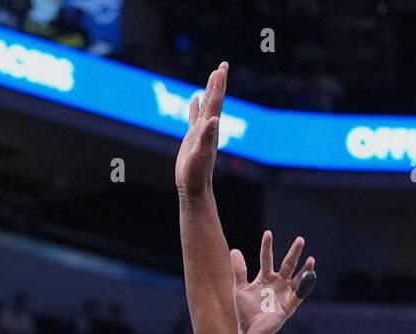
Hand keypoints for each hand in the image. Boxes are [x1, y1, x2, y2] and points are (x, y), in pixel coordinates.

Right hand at [174, 62, 227, 198]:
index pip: (215, 102)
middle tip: (222, 65)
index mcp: (210, 129)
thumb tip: (214, 120)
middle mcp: (208, 127)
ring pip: (205, 105)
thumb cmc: (196, 174)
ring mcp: (200, 131)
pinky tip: (194, 99)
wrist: (194, 187)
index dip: (218, 85)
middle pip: (214, 100)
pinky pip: (194, 117)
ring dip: (209, 90)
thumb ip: (207, 137)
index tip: (221, 68)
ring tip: (213, 76)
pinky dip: (195, 107)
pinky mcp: (192, 137)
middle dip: (217, 82)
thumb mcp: (201, 154)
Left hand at [229, 230, 315, 333]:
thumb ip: (239, 270)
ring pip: (297, 278)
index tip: (268, 233)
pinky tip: (310, 277)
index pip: (267, 258)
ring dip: (304, 269)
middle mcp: (277, 283)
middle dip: (294, 253)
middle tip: (300, 239)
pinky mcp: (289, 305)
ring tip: (311, 259)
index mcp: (265, 278)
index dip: (267, 247)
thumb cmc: (245, 311)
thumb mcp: (239, 288)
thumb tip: (234, 250)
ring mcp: (284, 294)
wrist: (250, 331)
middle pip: (287, 265)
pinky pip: (299, 295)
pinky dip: (304, 287)